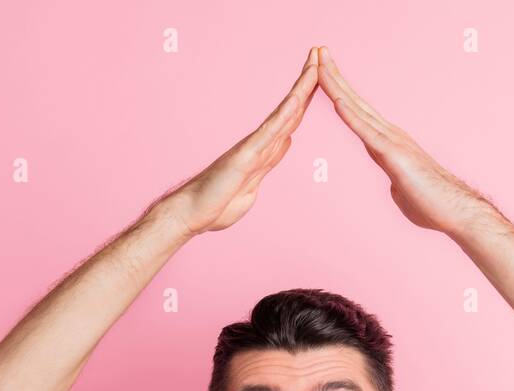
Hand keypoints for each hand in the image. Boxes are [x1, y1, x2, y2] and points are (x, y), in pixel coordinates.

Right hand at [161, 48, 319, 236]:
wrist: (193, 213)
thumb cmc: (218, 203)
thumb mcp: (254, 182)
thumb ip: (270, 160)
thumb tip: (285, 142)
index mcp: (266, 150)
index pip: (292, 118)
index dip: (307, 97)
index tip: (321, 76)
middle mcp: (261, 142)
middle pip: (292, 108)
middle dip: (308, 82)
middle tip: (320, 54)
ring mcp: (254, 147)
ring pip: (284, 113)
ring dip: (301, 88)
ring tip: (314, 63)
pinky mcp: (246, 156)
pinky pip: (269, 132)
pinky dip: (284, 115)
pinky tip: (298, 100)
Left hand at [315, 45, 490, 235]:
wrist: (454, 212)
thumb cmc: (431, 204)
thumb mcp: (404, 189)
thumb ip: (396, 180)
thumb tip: (395, 182)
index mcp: (388, 143)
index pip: (358, 113)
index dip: (340, 91)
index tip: (325, 73)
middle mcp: (390, 135)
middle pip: (355, 102)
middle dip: (335, 77)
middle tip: (318, 51)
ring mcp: (392, 142)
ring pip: (358, 110)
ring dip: (337, 87)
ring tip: (321, 64)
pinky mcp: (394, 155)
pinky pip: (367, 133)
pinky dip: (351, 116)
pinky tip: (337, 101)